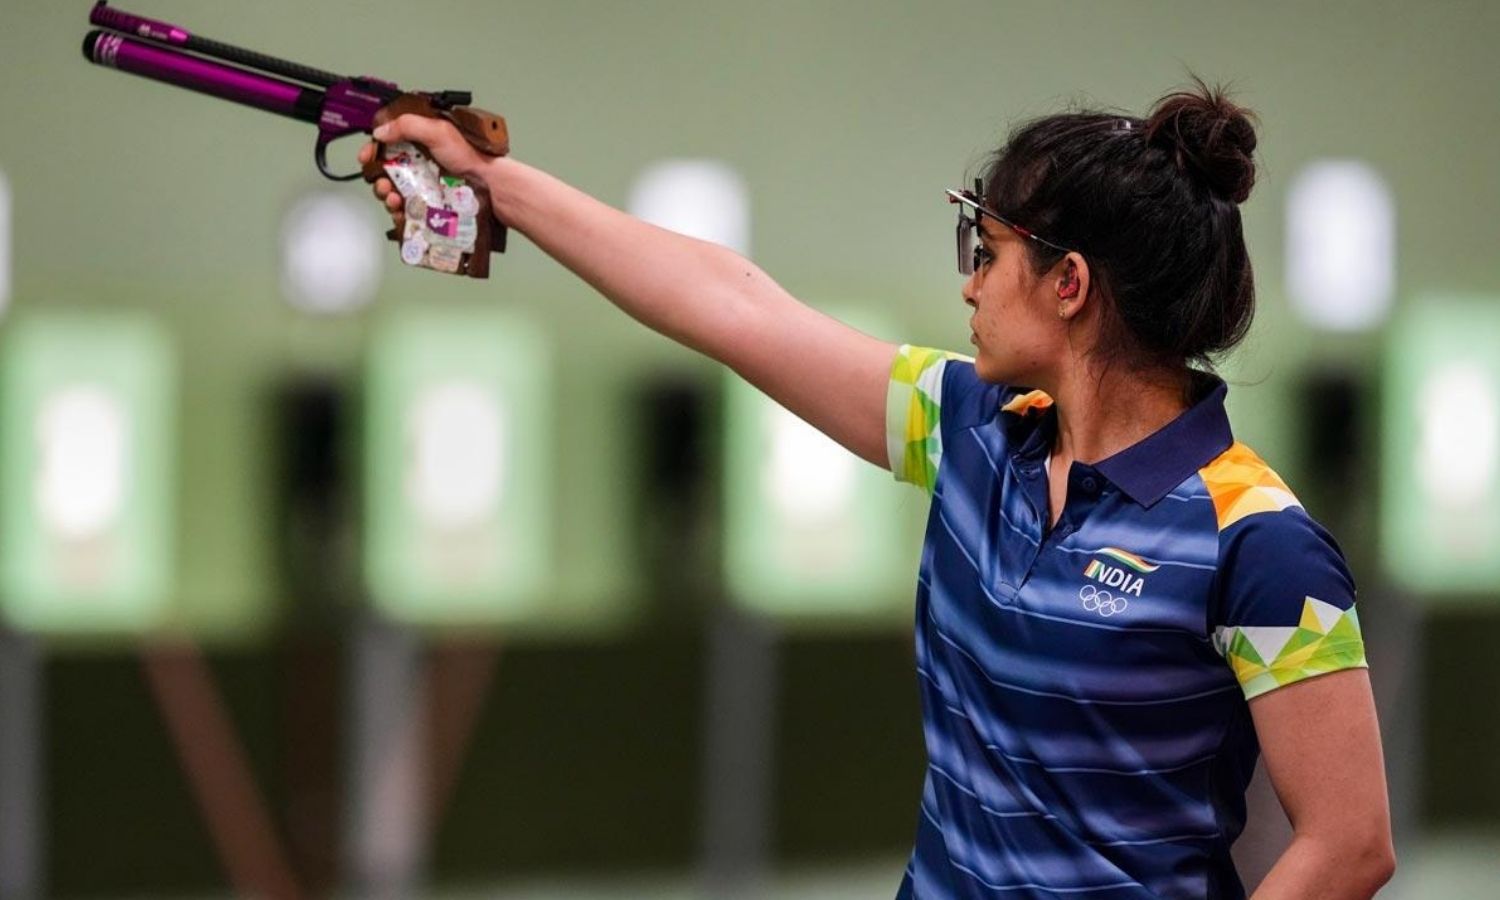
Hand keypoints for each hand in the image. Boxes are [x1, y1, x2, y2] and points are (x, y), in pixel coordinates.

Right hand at [358, 113, 491, 228]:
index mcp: (418, 142)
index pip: (386, 145)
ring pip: (391, 191)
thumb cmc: (470, 155)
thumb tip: (380, 131)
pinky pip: (404, 210)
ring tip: (392, 196)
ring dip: (385, 194)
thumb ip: (407, 126)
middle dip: (376, 177)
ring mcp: (420, 186)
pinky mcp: (425, 204)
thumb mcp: (437, 131)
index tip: (366, 157)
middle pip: (384, 171)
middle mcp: (417, 164)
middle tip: (382, 182)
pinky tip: (399, 209)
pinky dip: (397, 211)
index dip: (372, 150)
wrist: (488, 184)